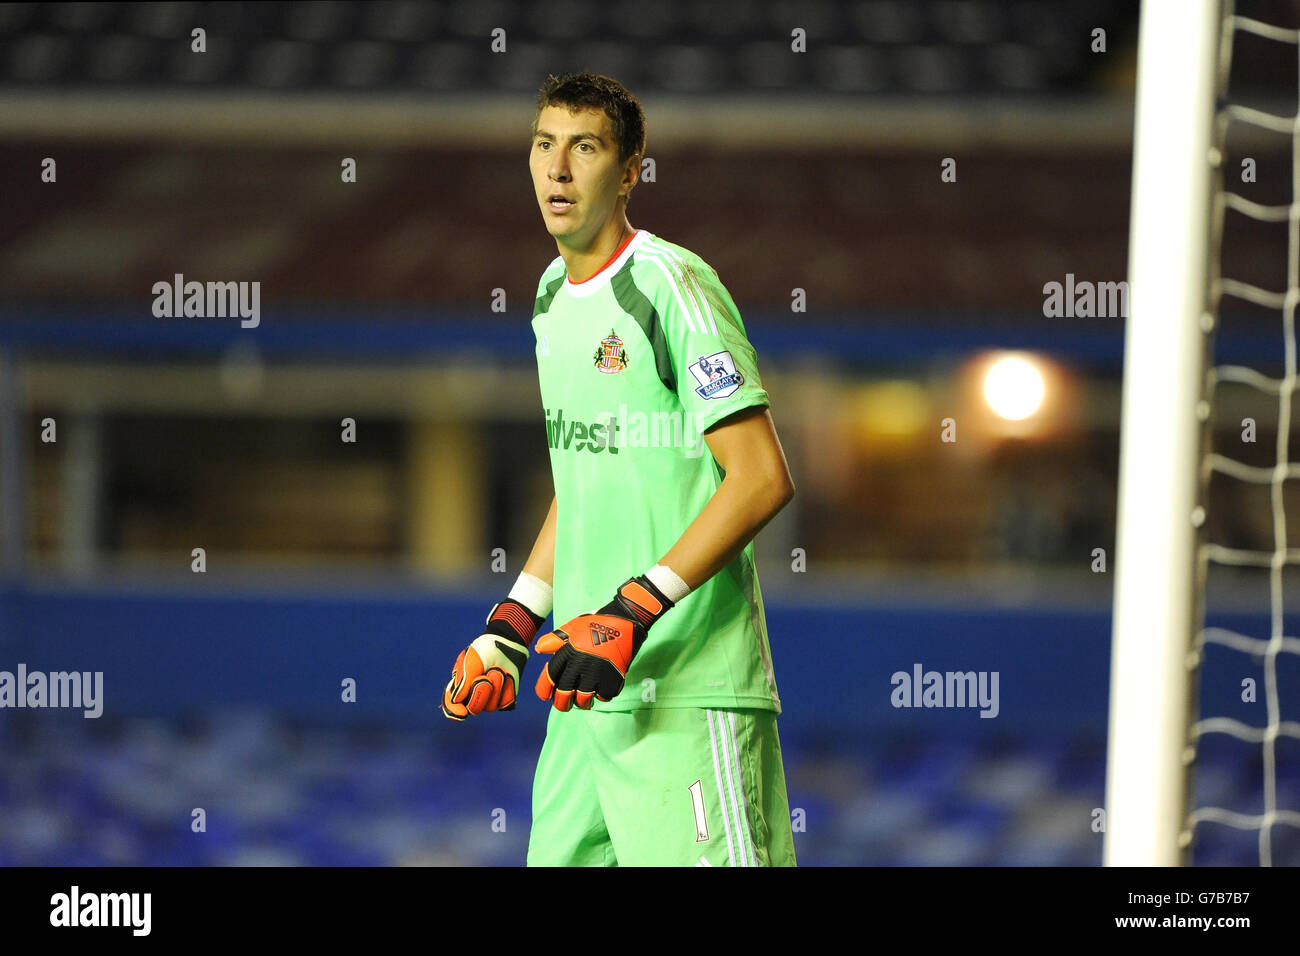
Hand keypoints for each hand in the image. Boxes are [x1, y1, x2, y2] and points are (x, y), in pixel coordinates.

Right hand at [442, 599, 543, 719]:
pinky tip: (507, 675)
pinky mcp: (504, 699)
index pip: (452, 705)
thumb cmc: (484, 651)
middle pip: (474, 709)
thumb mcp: (471, 661)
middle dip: (480, 693)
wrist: (506, 643)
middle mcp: (472, 696)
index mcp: (458, 687)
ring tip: (497, 669)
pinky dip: (507, 687)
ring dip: (496, 686)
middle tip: (485, 678)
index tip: (462, 714)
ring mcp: (488, 699)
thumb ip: (463, 680)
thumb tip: (457, 700)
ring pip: (491, 706)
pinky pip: (506, 702)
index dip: (454, 711)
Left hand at [533, 576, 673, 710]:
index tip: (545, 696)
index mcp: (569, 651)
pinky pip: (604, 696)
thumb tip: (539, 649)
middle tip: (564, 704)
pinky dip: (602, 695)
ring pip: (584, 699)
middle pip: (564, 694)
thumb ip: (555, 640)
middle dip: (561, 703)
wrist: (626, 618)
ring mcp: (598, 672)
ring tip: (584, 700)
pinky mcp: (614, 677)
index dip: (544, 689)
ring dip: (583, 702)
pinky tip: (601, 689)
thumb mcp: (573, 626)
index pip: (550, 676)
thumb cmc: (598, 621)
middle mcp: (581, 664)